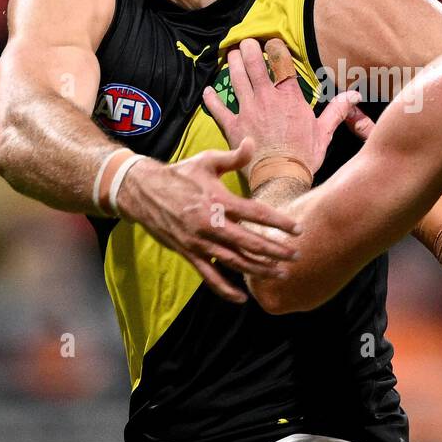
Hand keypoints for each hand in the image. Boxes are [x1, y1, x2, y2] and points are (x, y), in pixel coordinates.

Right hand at [114, 139, 301, 303]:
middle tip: (296, 256)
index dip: (279, 222)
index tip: (298, 229)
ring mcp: (199, 241)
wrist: (142, 192)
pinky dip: (225, 289)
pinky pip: (209, 276)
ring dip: (258, 269)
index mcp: (218, 200)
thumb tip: (252, 143)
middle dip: (276, 250)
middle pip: (250, 242)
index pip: (256, 213)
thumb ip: (233, 157)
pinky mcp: (188, 253)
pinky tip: (242, 298)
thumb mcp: (206, 160)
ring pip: (234, 261)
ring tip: (280, 274)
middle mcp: (210, 223)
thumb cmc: (179, 174)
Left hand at [203, 37, 363, 181]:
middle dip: (248, 49)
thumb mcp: (324, 131)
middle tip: (245, 42)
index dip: (275, 49)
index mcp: (289, 96)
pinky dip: (211, 98)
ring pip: (235, 78)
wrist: (281, 177)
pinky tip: (208, 91)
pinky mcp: (232, 126)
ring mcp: (247, 110)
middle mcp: (266, 98)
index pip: (281, 62)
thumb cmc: (303, 156)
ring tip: (230, 54)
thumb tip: (354, 95)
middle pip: (253, 64)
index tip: (272, 43)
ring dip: (231, 63)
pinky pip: (217, 108)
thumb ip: (337, 110)